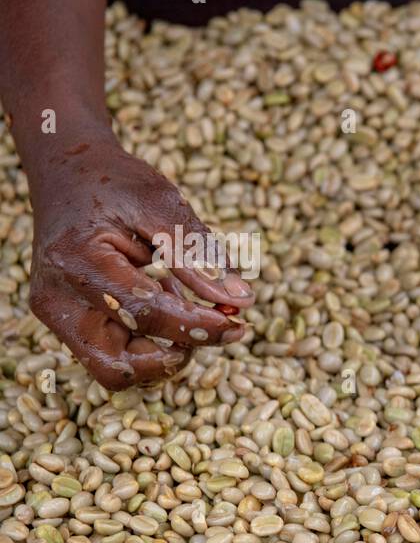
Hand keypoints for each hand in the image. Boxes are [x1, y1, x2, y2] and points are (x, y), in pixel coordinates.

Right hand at [25, 131, 253, 389]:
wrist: (69, 172)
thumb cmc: (116, 182)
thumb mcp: (161, 204)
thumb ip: (198, 253)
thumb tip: (240, 300)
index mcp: (77, 261)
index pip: (144, 315)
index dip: (197, 326)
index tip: (239, 324)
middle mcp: (56, 298)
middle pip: (119, 365)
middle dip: (175, 356)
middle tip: (218, 328)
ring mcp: (56, 314)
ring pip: (114, 370)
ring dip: (163, 353)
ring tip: (187, 307)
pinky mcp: (66, 321)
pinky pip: (113, 353)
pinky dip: (150, 342)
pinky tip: (168, 303)